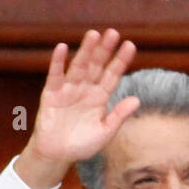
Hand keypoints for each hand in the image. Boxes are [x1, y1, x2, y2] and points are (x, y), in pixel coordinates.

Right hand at [15, 29, 138, 188]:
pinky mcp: (51, 94)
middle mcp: (86, 89)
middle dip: (105, 50)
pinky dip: (58, 62)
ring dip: (85, 51)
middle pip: (97, 66)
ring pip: (79, 67)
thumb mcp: (105, 132)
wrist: (57, 155)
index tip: (130, 45)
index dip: (121, 60)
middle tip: (113, 32)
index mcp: (100, 96)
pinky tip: (62, 48)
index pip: (113, 75)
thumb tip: (137, 100)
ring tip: (93, 34)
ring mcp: (69, 90)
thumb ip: (119, 116)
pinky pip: (55, 76)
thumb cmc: (83, 144)